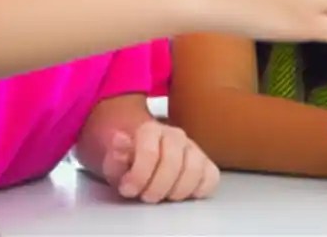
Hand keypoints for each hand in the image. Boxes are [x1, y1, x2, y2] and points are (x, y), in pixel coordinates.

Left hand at [102, 121, 218, 202]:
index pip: (150, 153)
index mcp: (151, 130)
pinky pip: (211, 177)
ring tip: (164, 196)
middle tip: (146, 196)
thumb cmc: (131, 164)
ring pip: (194, 171)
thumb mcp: (115, 162)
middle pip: (173, 163)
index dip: (138, 176)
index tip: (128, 189)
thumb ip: (115, 155)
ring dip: (177, 191)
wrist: (144, 159)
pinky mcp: (206, 164)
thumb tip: (119, 140)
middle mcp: (176, 135)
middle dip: (157, 187)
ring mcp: (193, 149)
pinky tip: (182, 193)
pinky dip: (198, 190)